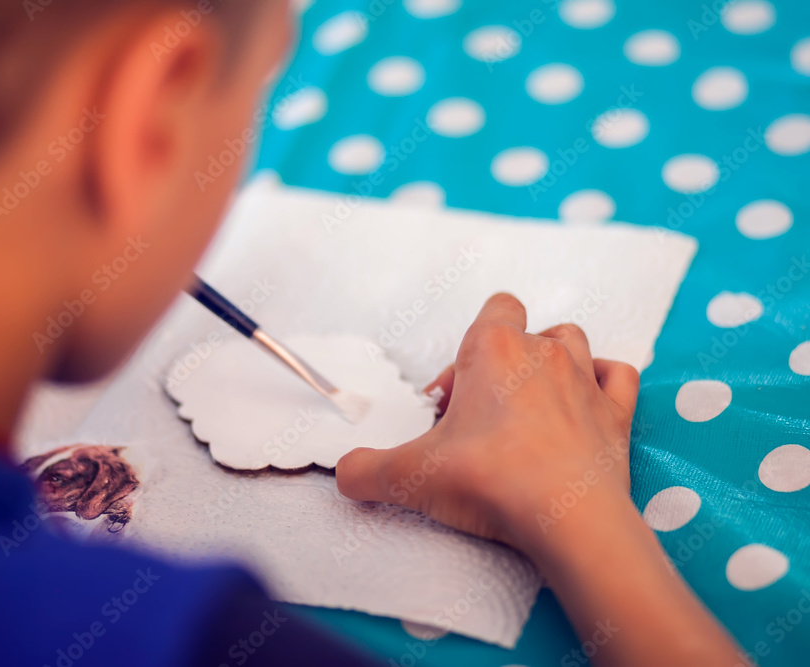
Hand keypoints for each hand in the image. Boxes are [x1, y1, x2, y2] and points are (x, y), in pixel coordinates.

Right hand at [337, 293, 742, 665]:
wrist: (568, 519)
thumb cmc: (491, 481)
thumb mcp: (409, 477)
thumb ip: (366, 470)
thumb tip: (344, 474)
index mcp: (494, 348)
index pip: (495, 307)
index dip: (469, 348)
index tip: (452, 400)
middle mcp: (543, 352)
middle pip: (522, 333)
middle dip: (498, 368)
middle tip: (476, 422)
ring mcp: (586, 379)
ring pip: (571, 342)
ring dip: (550, 364)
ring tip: (527, 406)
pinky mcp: (617, 413)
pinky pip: (618, 375)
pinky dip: (603, 382)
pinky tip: (585, 405)